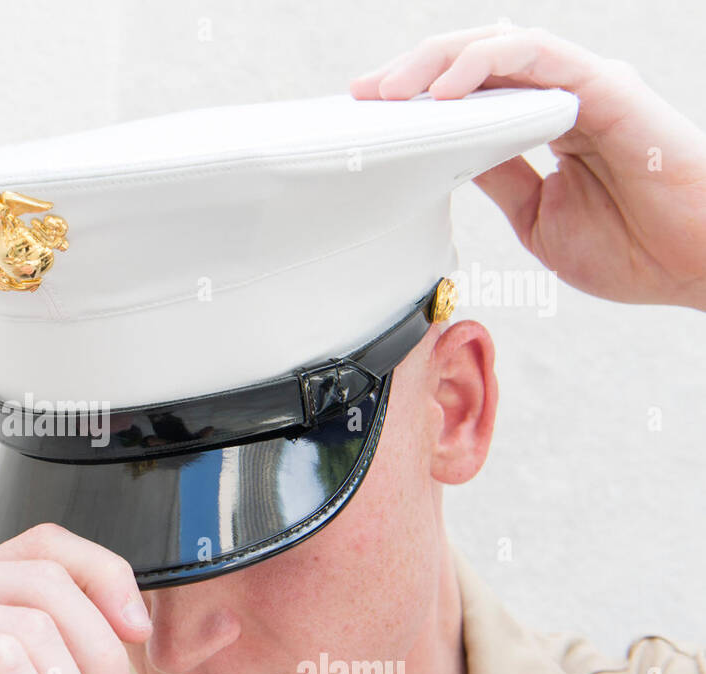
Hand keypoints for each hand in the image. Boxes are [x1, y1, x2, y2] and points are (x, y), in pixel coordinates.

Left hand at [351, 23, 705, 311]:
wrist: (697, 264)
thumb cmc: (633, 247)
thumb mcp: (535, 216)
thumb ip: (498, 177)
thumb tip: (448, 159)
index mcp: (547, 122)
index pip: (472, 92)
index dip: (417, 96)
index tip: (368, 113)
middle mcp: (563, 94)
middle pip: (475, 59)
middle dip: (413, 71)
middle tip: (364, 93)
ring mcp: (584, 85)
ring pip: (498, 45)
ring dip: (437, 61)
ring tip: (392, 89)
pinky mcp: (605, 87)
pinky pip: (537, 55)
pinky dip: (486, 62)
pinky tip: (447, 88)